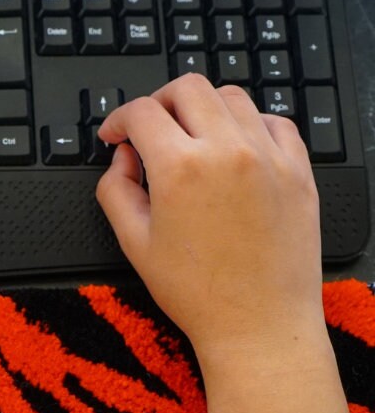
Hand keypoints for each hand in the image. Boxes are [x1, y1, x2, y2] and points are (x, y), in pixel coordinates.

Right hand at [96, 73, 325, 362]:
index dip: (118, 119)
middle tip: (149, 129)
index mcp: (180, 168)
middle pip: (188, 88)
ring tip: (192, 138)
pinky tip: (234, 148)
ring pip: (232, 97)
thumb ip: (116, 191)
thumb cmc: (196, 293)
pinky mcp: (298, 170)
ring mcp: (268, 156)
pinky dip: (248, 124)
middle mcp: (227, 150)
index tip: (115, 136)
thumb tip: (121, 159)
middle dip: (159, 102)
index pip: (142, 113)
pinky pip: (274, 122)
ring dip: (203, 108)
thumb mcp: (134, 244)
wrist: (257, 324)